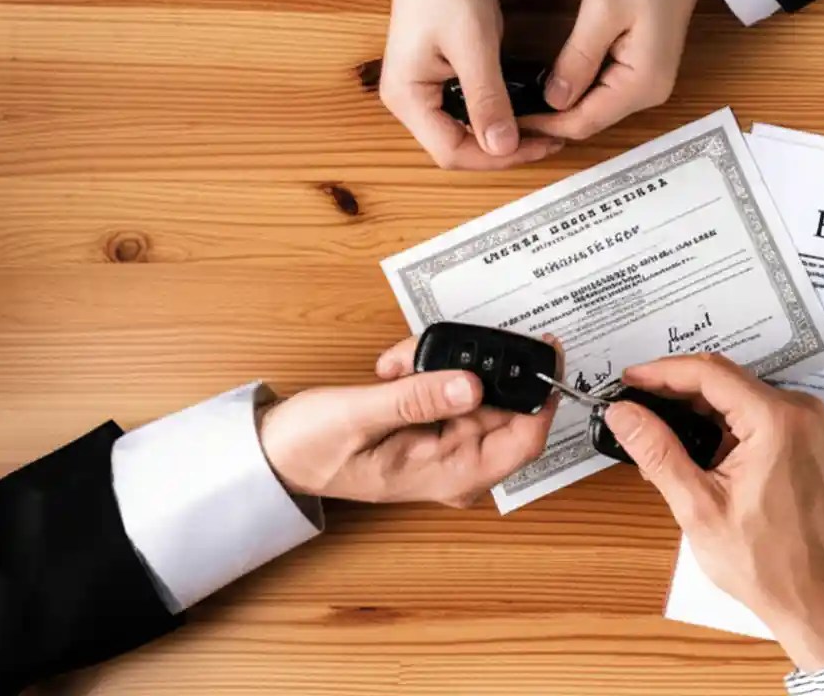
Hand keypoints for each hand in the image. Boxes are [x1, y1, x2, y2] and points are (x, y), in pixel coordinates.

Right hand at [257, 335, 560, 507]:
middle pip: (502, 404)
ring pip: (474, 387)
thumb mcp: (363, 417)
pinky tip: (393, 369)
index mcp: (454, 474)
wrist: (279, 454)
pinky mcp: (437, 427)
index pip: (526, 438)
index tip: (544, 349)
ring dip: (437, 362)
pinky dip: (426, 368)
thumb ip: (419, 399)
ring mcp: (451, 447)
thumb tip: (475, 385)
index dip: (542, 392)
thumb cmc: (313, 448)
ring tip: (393, 364)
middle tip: (416, 354)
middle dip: (469, 365)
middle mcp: (461, 465)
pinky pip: (452, 387)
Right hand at [380, 0, 564, 169]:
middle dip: (502, 152)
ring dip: (501, 139)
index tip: (535, 147)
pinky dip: (494, 118)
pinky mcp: (437, 82)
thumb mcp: (473, 45)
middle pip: (457, 149)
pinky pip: (466, 114)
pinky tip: (520, 115)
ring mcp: (422, 93)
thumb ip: (486, 98)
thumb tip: (503, 147)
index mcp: (407, 98)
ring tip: (539, 134)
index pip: (452, 152)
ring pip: (463, 135)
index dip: (495, 158)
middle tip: (545, 143)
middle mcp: (409, 103)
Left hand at [521, 0, 702, 140]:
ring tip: (527, 105)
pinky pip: (605, 94)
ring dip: (562, 111)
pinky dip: (578, 95)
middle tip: (514, 115)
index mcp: (643, 84)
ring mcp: (649, 84)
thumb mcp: (603, 10)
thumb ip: (578, 58)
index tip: (513, 120)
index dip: (546, 126)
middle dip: (552, 122)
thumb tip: (554, 100)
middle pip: (591, 121)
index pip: (585, 122)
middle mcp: (650, 93)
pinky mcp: (643, 72)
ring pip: (596, 110)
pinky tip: (555, 88)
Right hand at [603, 354, 823, 671]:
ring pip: (736, 396)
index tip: (629, 379)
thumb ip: (656, 451)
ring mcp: (806, 425)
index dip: (661, 372)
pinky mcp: (804, 440)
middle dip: (675, 391)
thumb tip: (624, 413)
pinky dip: (720, 426)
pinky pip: (754, 415)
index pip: (708, 373)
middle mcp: (799, 413)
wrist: (812, 595)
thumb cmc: (766, 561)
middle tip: (634, 407)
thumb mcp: (697, 505)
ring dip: (696, 411)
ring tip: (657, 436)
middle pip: (723, 380)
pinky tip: (691, 450)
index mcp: (776, 421)